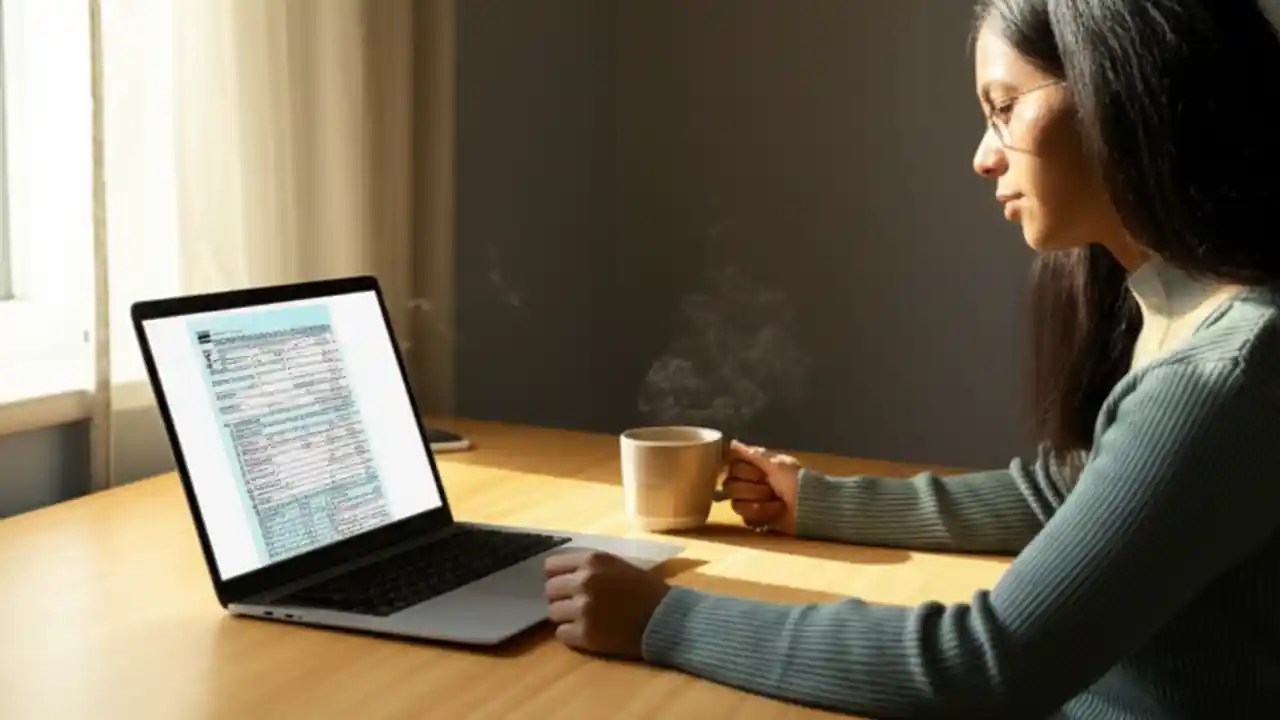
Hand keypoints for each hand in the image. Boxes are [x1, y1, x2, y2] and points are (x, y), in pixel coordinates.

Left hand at [544, 551, 670, 658]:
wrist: (667, 618)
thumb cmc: (647, 590)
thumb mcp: (617, 565)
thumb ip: (590, 567)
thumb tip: (562, 573)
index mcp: (592, 560)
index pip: (551, 565)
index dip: (557, 576)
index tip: (565, 584)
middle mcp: (583, 581)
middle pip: (549, 590)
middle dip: (561, 597)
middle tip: (576, 604)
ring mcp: (582, 608)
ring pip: (553, 613)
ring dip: (566, 617)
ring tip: (584, 620)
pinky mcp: (585, 634)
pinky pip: (561, 634)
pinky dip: (572, 635)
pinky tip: (588, 632)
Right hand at [723, 440, 800, 533]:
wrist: (810, 505)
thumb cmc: (795, 480)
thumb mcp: (776, 463)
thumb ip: (752, 454)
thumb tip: (732, 443)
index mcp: (752, 468)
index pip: (731, 467)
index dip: (745, 471)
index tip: (761, 473)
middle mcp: (747, 483)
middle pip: (729, 486)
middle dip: (753, 488)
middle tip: (771, 488)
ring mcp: (749, 502)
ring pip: (735, 504)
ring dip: (759, 502)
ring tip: (776, 501)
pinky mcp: (753, 520)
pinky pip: (744, 518)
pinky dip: (762, 514)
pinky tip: (774, 512)